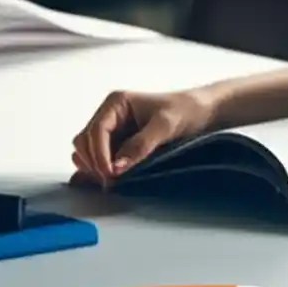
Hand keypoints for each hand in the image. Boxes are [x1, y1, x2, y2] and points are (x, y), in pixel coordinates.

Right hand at [71, 89, 218, 187]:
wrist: (203, 112)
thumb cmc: (186, 111)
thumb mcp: (166, 126)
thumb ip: (141, 145)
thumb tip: (117, 167)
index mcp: (116, 103)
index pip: (96, 131)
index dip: (99, 155)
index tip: (110, 174)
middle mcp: (109, 116)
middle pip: (84, 142)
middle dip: (93, 162)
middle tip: (112, 182)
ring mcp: (112, 131)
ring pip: (87, 152)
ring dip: (93, 168)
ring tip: (112, 182)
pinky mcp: (118, 144)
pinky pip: (98, 159)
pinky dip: (98, 170)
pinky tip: (107, 181)